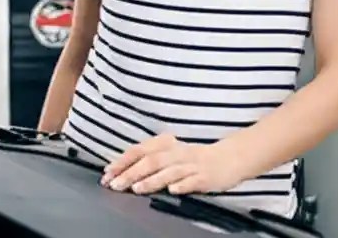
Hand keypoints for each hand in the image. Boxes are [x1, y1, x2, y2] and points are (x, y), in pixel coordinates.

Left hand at [101, 134, 242, 195]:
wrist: (229, 158)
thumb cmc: (194, 158)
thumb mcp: (170, 154)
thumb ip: (150, 159)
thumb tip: (123, 170)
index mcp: (166, 145)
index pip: (140, 151)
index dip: (123, 161)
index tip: (107, 172)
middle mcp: (177, 153)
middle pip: (151, 162)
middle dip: (131, 173)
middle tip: (115, 185)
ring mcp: (192, 165)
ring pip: (169, 171)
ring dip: (152, 180)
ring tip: (136, 188)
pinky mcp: (206, 177)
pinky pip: (193, 181)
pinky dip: (182, 185)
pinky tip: (172, 190)